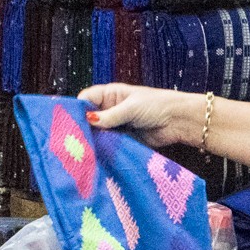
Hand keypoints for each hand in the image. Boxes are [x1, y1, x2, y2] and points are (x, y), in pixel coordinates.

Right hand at [81, 83, 197, 146]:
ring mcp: (115, 125)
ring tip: (84, 150)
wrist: (178, 121)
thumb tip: (89, 119)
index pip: (86, 99)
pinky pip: (108, 144)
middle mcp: (110, 109)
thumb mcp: (131, 108)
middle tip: (75, 140)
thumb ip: (110, 115)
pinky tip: (97, 155)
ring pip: (97, 133)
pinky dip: (104, 149)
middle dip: (83, 127)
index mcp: (110, 94)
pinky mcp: (122, 139)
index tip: (71, 122)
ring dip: (93, 140)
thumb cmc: (157, 105)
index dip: (78, 109)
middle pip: (88, 118)